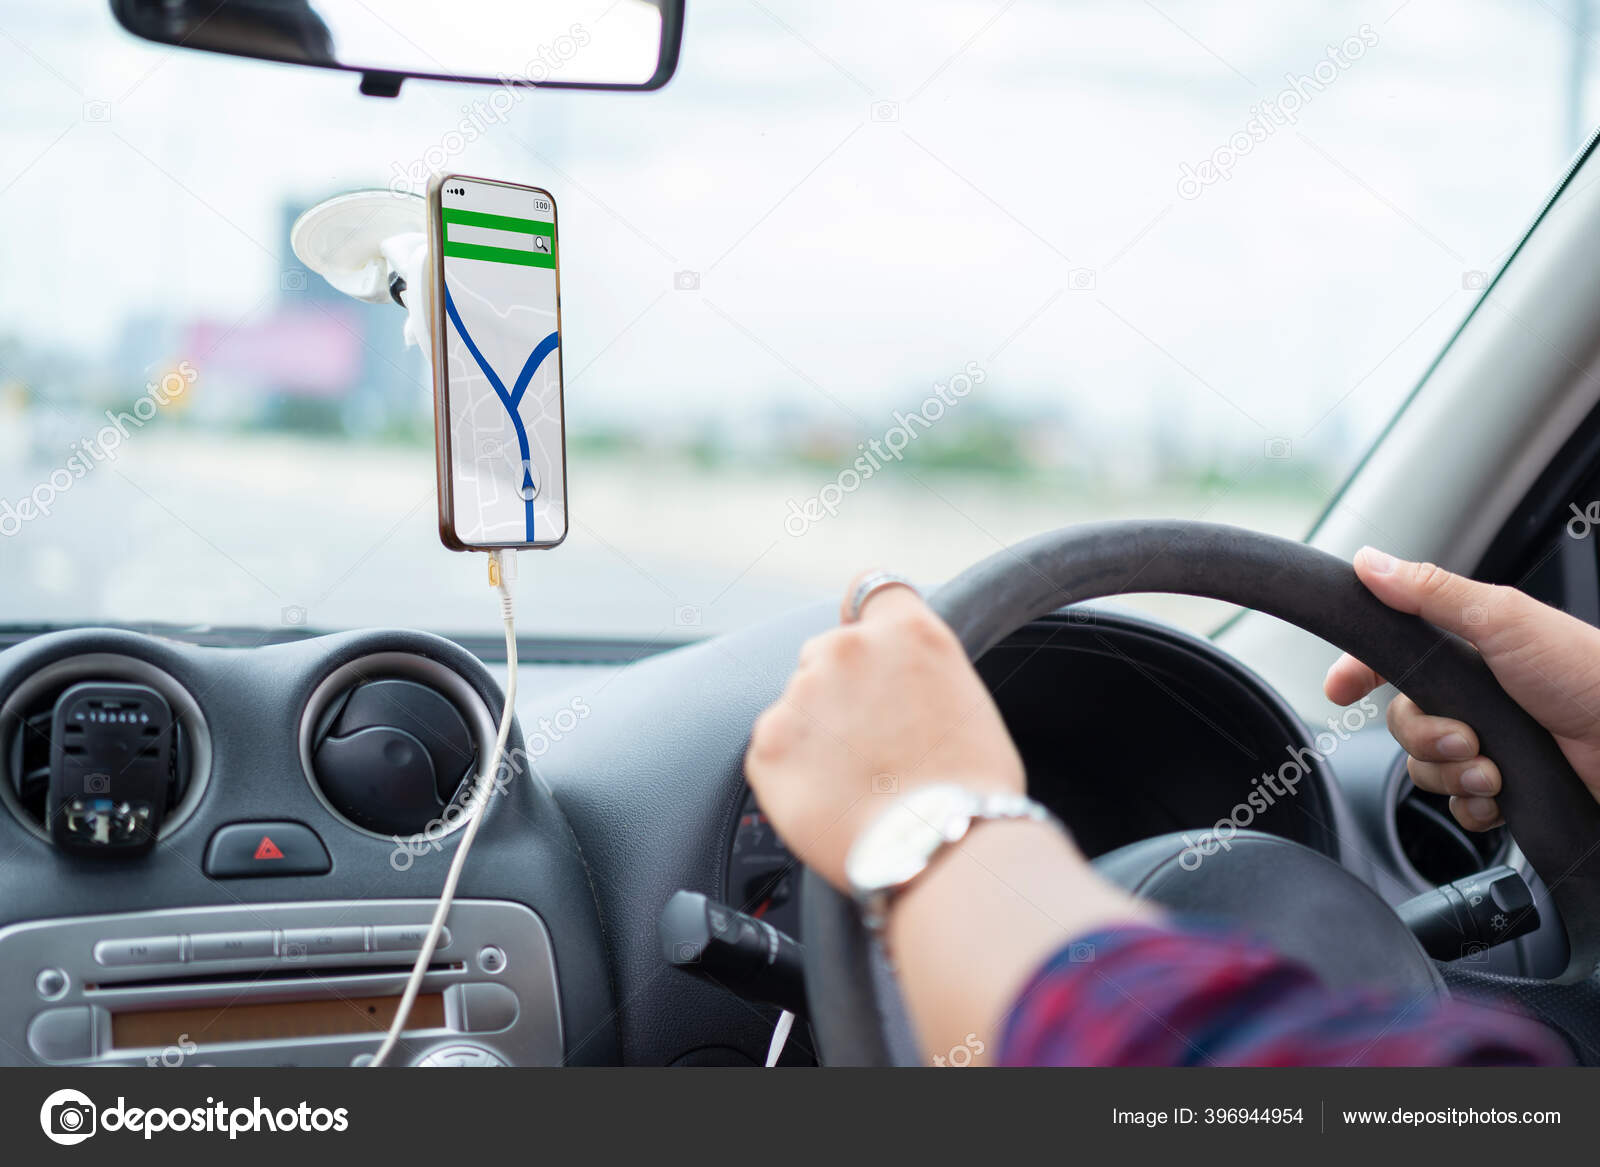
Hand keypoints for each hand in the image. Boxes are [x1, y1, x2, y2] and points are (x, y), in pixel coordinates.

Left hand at [744, 570, 1025, 890]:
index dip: (866, 619)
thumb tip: (898, 688)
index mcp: (906, 632)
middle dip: (840, 693)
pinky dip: (793, 775)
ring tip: (857, 784)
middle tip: (872, 745)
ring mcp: (801, 694)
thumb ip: (919, 673)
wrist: (940, 850)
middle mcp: (846, 648)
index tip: (865, 641)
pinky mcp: (768, 744)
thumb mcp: (967, 701)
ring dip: (816, 735)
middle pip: (826, 654)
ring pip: (799, 707)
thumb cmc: (970, 792)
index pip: (871, 588)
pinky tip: (831, 802)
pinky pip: (774, 751)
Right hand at [1324, 546, 1599, 831]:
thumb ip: (1430, 593)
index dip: (1358, 672)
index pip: (1393, 657)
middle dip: (1427, 737)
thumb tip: (1368, 562)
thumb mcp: (1503, 620)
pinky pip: (1459, 804)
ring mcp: (1492, 743)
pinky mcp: (1509, 787)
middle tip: (1464, 737)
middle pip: (1404, 722)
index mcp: (1469, 652)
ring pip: (1427, 766)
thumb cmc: (1588, 673)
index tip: (1339, 690)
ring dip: (1453, 773)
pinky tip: (1502, 796)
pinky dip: (1474, 805)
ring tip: (1495, 770)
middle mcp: (1476, 697)